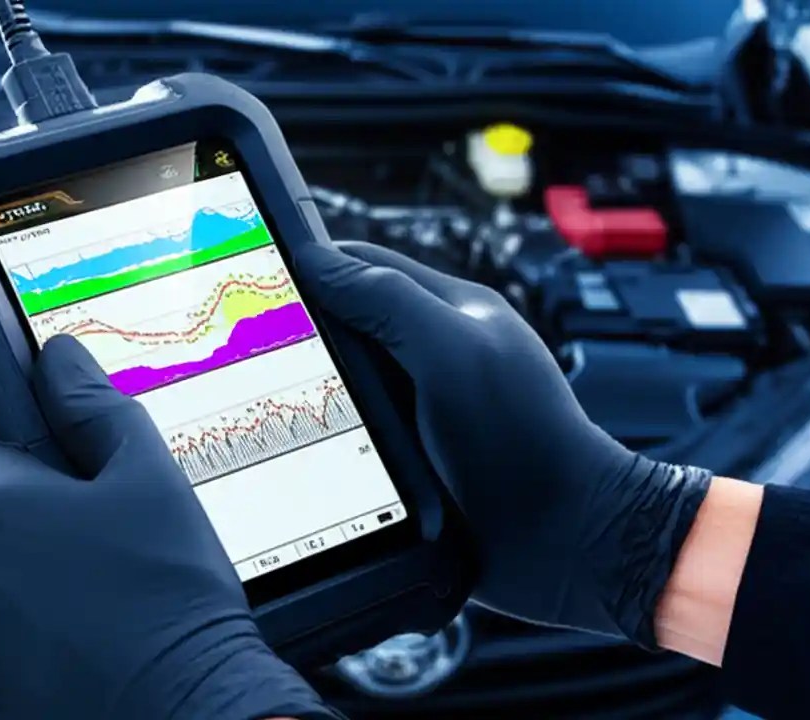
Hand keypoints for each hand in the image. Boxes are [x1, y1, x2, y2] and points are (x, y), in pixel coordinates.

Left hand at [0, 336, 336, 719]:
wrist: (182, 711)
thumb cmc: (168, 602)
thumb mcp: (147, 478)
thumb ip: (94, 405)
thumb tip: (59, 359)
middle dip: (22, 489)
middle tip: (92, 502)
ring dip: (25, 552)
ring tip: (102, 571)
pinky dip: (29, 608)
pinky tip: (90, 616)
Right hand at [294, 241, 711, 646]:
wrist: (565, 543)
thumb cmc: (527, 441)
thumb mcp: (452, 352)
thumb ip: (388, 301)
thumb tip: (320, 261)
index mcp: (449, 314)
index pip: (365, 268)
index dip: (313, 264)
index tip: (255, 270)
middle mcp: (432, 361)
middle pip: (347, 330)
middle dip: (302, 335)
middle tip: (244, 346)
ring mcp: (421, 416)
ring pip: (343, 391)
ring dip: (310, 398)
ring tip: (262, 403)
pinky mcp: (411, 469)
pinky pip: (351, 446)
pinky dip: (324, 448)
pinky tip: (295, 457)